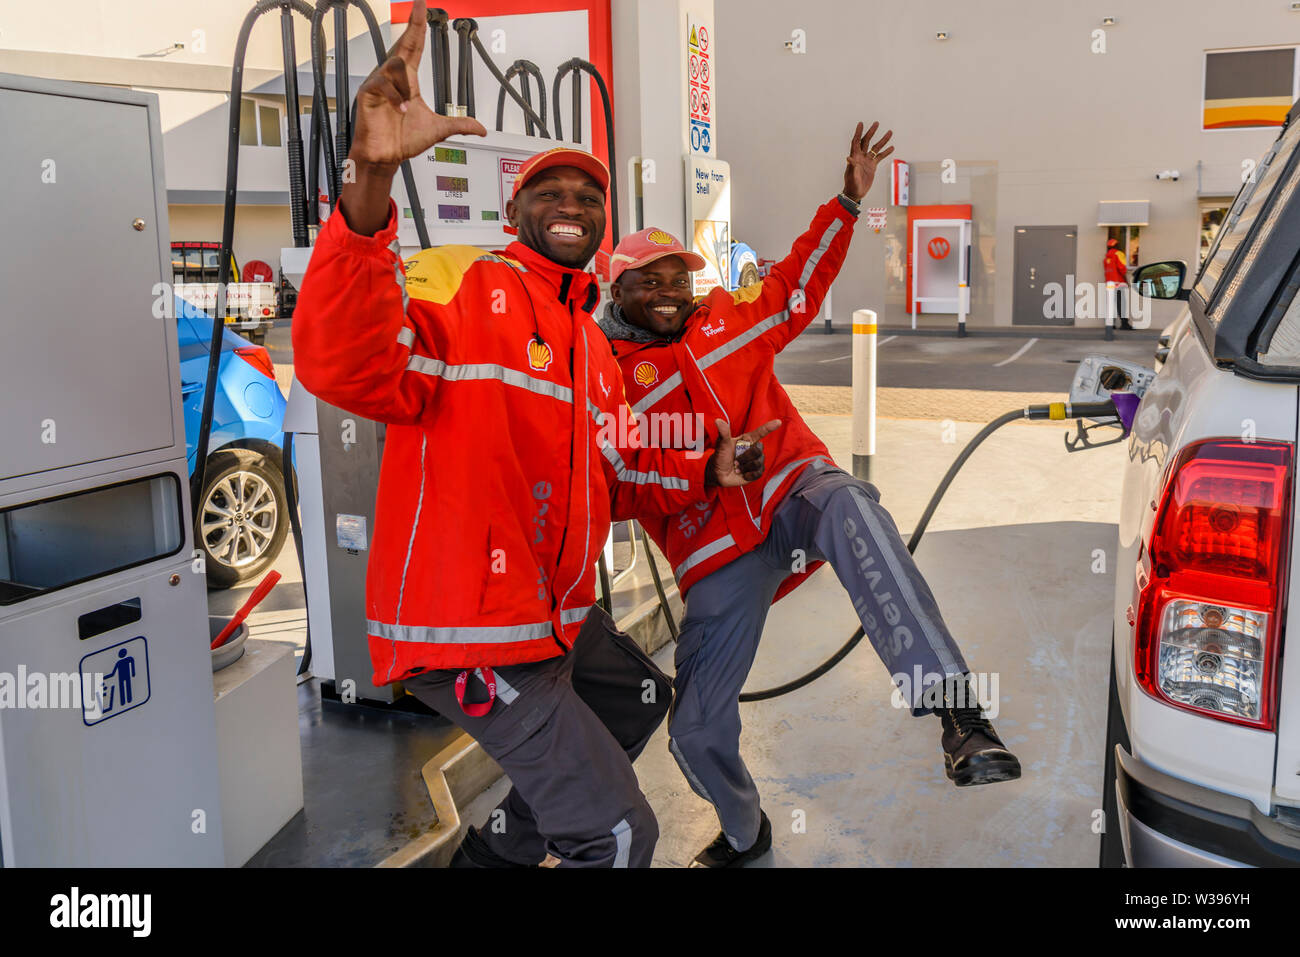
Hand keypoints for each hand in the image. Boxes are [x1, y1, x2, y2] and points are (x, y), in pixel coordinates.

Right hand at [350, 0, 485, 172]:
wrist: (385, 156)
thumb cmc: (403, 140)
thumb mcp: (438, 130)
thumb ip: (459, 125)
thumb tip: (480, 128)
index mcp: (408, 80)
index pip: (414, 46)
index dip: (418, 25)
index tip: (422, 7)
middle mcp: (393, 78)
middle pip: (403, 44)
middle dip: (412, 25)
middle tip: (420, 7)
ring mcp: (379, 84)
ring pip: (395, 65)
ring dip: (405, 86)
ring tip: (408, 108)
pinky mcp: (368, 93)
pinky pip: (382, 84)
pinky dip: (395, 97)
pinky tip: (401, 110)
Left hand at [706, 418, 781, 487]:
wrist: (718, 473)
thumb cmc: (721, 456)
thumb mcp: (722, 444)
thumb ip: (723, 433)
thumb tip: (718, 421)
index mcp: (747, 440)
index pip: (761, 432)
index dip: (769, 427)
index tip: (778, 422)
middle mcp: (753, 449)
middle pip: (758, 449)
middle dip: (746, 456)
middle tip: (735, 460)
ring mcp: (756, 461)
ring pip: (758, 462)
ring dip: (745, 466)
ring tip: (736, 468)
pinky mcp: (756, 472)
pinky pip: (758, 473)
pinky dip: (749, 474)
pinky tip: (742, 474)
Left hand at [843, 121, 893, 202]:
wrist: (856, 193)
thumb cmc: (851, 185)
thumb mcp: (851, 176)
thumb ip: (852, 167)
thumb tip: (849, 158)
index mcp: (855, 157)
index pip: (856, 141)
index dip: (858, 132)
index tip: (861, 123)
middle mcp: (861, 156)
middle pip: (866, 141)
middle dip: (871, 132)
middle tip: (876, 123)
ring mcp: (867, 160)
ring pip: (876, 148)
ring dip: (882, 140)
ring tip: (890, 132)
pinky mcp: (872, 166)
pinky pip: (880, 157)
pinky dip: (886, 152)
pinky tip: (892, 147)